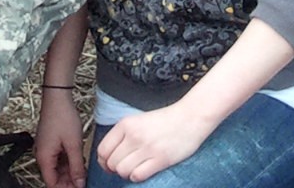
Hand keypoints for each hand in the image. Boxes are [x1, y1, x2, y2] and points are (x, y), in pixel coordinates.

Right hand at [34, 90, 88, 187]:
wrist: (57, 97)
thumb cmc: (62, 117)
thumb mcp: (73, 144)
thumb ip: (77, 167)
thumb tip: (79, 183)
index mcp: (44, 158)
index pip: (52, 183)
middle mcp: (42, 155)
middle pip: (54, 177)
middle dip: (68, 181)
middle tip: (83, 181)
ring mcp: (45, 149)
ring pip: (57, 168)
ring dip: (69, 172)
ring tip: (83, 171)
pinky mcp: (50, 143)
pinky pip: (58, 159)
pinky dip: (68, 162)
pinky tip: (79, 161)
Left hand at [95, 101, 217, 181]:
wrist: (190, 117)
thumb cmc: (166, 120)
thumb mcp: (138, 120)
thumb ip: (123, 134)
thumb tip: (109, 153)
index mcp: (126, 124)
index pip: (103, 149)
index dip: (103, 161)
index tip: (108, 164)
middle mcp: (134, 136)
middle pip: (111, 162)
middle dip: (114, 169)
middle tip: (122, 167)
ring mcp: (147, 148)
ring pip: (122, 170)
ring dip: (125, 173)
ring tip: (133, 169)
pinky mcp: (160, 159)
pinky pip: (138, 175)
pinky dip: (137, 176)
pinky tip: (143, 171)